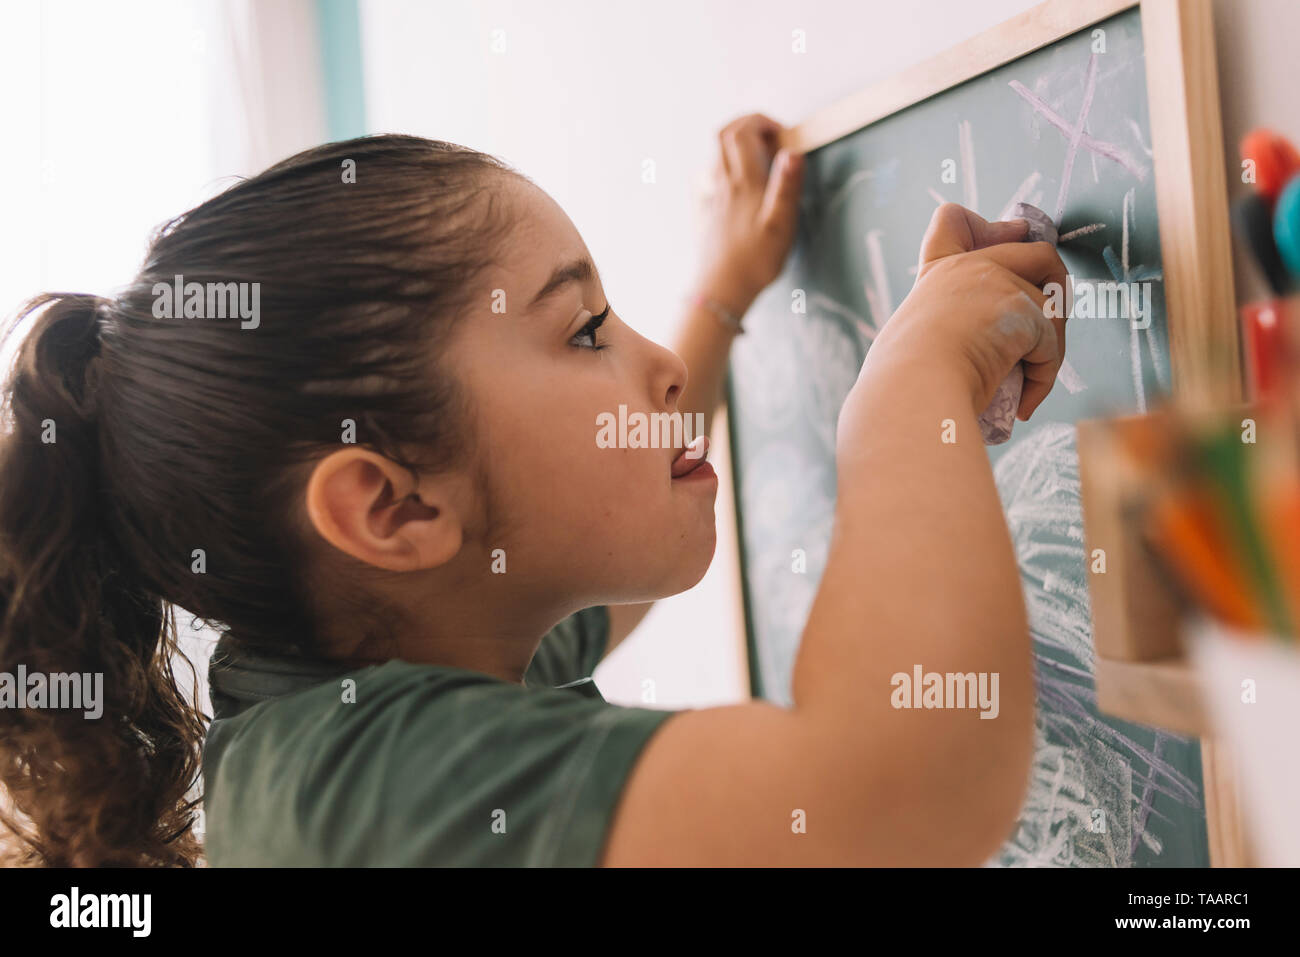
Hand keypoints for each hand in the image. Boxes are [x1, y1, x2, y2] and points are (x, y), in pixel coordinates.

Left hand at [695, 113, 804, 313]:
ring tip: (764, 157)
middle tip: (772, 136)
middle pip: (724, 135)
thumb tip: (793, 152)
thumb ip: (787, 185)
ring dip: (739, 144)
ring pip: (719, 154)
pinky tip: (747, 183)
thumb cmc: (755, 260)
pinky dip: (733, 165)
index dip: (762, 121)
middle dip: (747, 124)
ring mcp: (716, 196)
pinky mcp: (713, 211)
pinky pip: (718, 175)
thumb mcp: (780, 223)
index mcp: (744, 181)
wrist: (722, 290)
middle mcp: (725, 183)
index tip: (783, 134)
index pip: (742, 131)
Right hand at [872, 203, 1069, 419]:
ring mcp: (998, 285)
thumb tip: (976, 346)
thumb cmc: (904, 380)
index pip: (952, 219)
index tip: (1015, 237)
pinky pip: (1051, 346)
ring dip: (1051, 344)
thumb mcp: (912, 338)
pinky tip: (1024, 403)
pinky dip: (1043, 377)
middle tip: (1049, 326)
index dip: (994, 228)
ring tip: (1029, 377)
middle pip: (1038, 252)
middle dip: (1057, 285)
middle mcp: (968, 269)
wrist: (914, 391)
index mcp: (936, 273)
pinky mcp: (1022, 313)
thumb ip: (941, 325)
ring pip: (1053, 306)